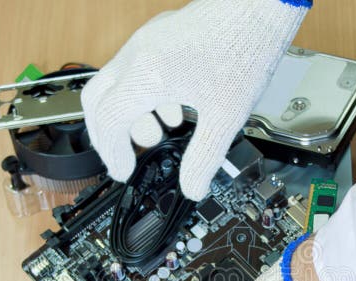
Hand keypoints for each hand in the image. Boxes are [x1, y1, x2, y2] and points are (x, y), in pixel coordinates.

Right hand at [81, 0, 308, 200]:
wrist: (258, 7)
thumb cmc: (243, 49)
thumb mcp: (225, 116)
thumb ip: (204, 157)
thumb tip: (194, 188)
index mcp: (147, 76)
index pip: (108, 121)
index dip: (113, 153)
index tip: (124, 171)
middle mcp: (138, 55)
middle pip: (97, 101)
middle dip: (109, 135)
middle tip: (126, 157)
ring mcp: (145, 41)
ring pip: (115, 84)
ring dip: (129, 114)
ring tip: (159, 135)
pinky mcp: (157, 35)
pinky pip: (132, 69)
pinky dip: (141, 95)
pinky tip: (174, 108)